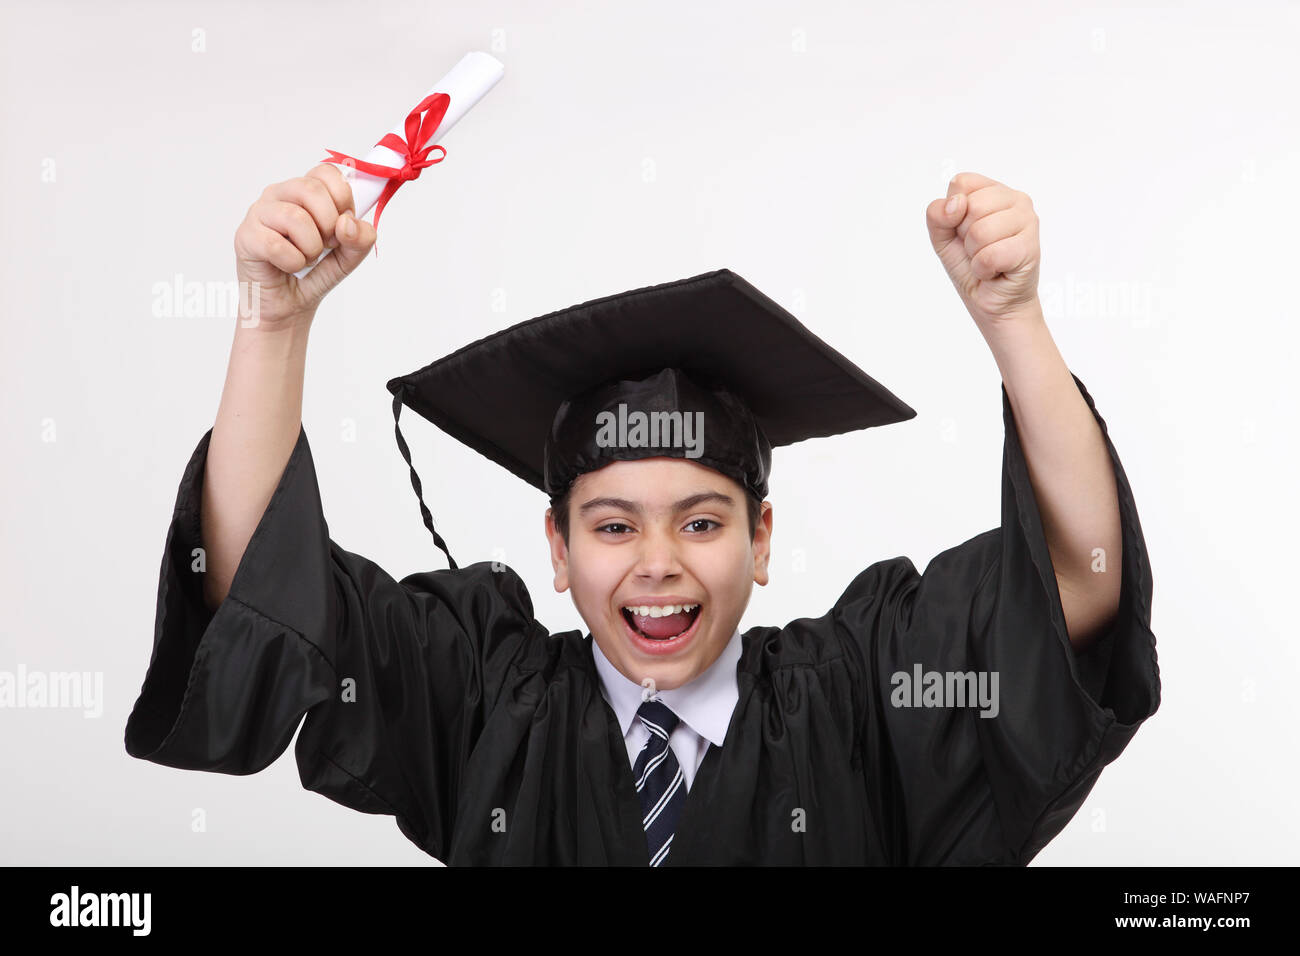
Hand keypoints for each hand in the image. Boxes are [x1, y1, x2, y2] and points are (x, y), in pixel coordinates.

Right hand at [233, 163, 377, 330]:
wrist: (288, 307)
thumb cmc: (312, 274)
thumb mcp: (348, 257)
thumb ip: (360, 239)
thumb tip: (348, 222)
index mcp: (304, 191)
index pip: (326, 171)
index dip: (343, 197)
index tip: (344, 223)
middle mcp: (279, 195)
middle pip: (312, 188)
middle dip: (329, 224)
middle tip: (326, 245)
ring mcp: (259, 213)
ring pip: (295, 218)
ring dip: (311, 248)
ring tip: (306, 258)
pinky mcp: (245, 237)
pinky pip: (277, 245)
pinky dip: (293, 262)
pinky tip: (288, 266)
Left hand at [926, 172, 1040, 329]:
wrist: (990, 301)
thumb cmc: (970, 266)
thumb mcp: (942, 237)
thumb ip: (937, 214)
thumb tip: (956, 204)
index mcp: (994, 190)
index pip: (962, 182)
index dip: (953, 212)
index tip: (963, 230)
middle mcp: (1016, 199)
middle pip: (972, 206)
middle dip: (965, 236)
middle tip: (978, 249)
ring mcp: (1028, 220)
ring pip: (980, 231)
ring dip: (975, 254)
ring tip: (987, 259)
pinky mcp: (1030, 247)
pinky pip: (990, 255)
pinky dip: (984, 269)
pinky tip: (996, 270)